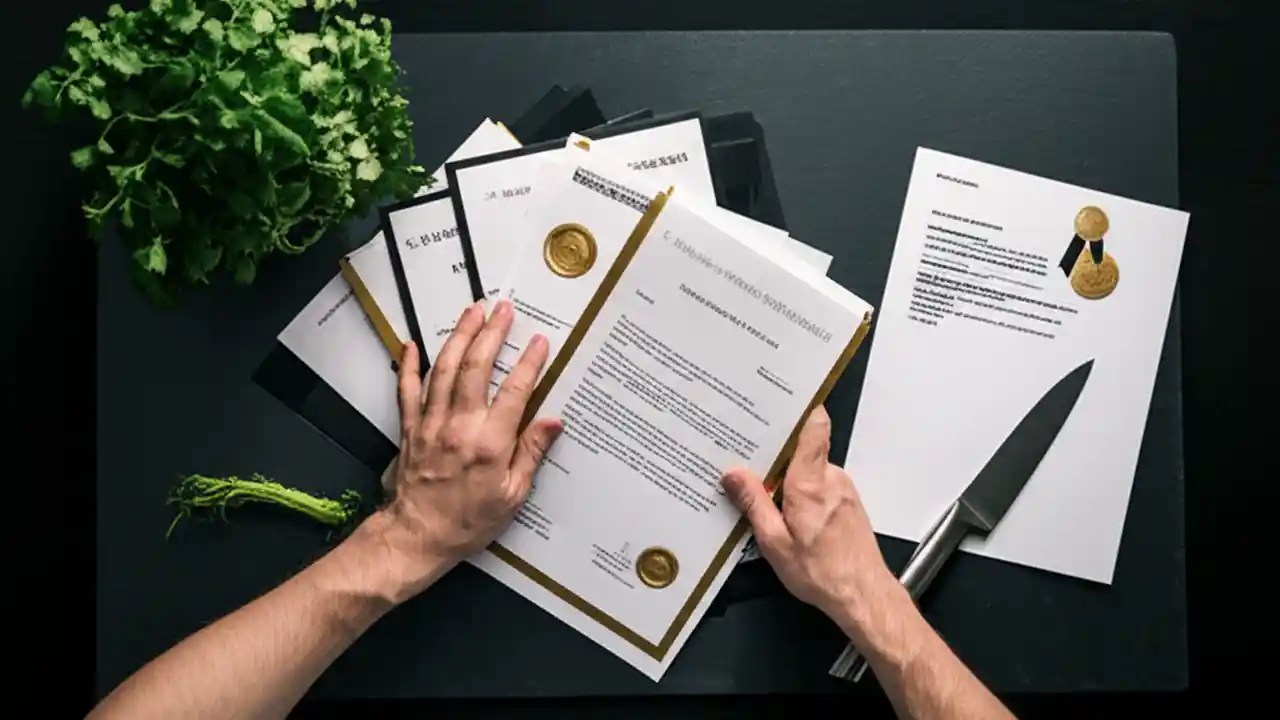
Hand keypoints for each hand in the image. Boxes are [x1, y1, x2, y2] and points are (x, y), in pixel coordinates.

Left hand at [367, 300, 562, 601]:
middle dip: (491, 333)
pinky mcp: (410, 428)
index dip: (529, 362)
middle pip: (476, 367)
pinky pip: (408, 389)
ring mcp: (431, 423)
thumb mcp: (513, 495)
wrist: (418, 537)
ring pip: (444, 369)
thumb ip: (531, 453)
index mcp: (490, 443)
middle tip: (504, 309)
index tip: (540, 341)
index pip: (515, 391)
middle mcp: (460, 426)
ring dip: (459, 336)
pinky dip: (410, 365)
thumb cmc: (469, 522)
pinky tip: (414, 344)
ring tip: (472, 312)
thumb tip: (554, 422)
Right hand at [721, 406, 900, 645]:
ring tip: (763, 496)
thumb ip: (753, 503)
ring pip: (811, 470)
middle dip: (777, 457)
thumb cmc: (821, 572)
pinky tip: (788, 514)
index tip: (783, 401)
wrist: (862, 595)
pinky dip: (803, 493)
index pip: (814, 428)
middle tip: (748, 464)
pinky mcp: (848, 503)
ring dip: (789, 479)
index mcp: (810, 482)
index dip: (802, 410)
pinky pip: (821, 485)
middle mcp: (831, 478)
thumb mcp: (774, 542)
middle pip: (803, 450)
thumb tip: (733, 473)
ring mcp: (843, 489)